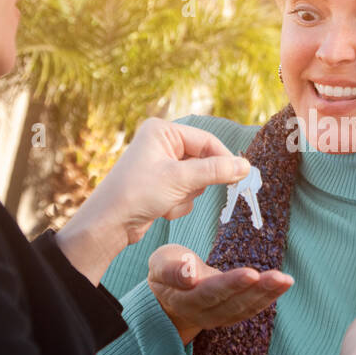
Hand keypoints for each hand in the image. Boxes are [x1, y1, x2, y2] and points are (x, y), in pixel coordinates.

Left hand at [56, 119, 250, 284]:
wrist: (109, 224)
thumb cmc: (138, 193)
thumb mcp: (180, 179)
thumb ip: (215, 171)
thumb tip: (245, 166)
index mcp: (162, 131)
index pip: (206, 141)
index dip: (224, 159)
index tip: (240, 175)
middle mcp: (162, 144)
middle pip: (203, 161)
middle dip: (196, 182)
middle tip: (187, 190)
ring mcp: (162, 166)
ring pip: (197, 180)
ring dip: (187, 195)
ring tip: (166, 200)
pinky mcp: (162, 185)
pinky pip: (186, 193)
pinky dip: (179, 203)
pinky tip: (161, 208)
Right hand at [147, 244, 292, 343]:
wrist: (169, 292)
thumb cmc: (168, 269)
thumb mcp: (160, 263)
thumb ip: (172, 269)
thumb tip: (189, 273)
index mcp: (184, 300)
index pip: (210, 293)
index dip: (231, 284)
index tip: (250, 273)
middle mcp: (203, 313)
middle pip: (233, 304)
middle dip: (257, 290)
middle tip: (278, 276)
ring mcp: (218, 317)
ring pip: (245, 308)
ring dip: (268, 294)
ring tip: (286, 280)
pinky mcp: (231, 314)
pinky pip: (251, 308)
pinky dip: (269, 297)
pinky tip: (284, 283)